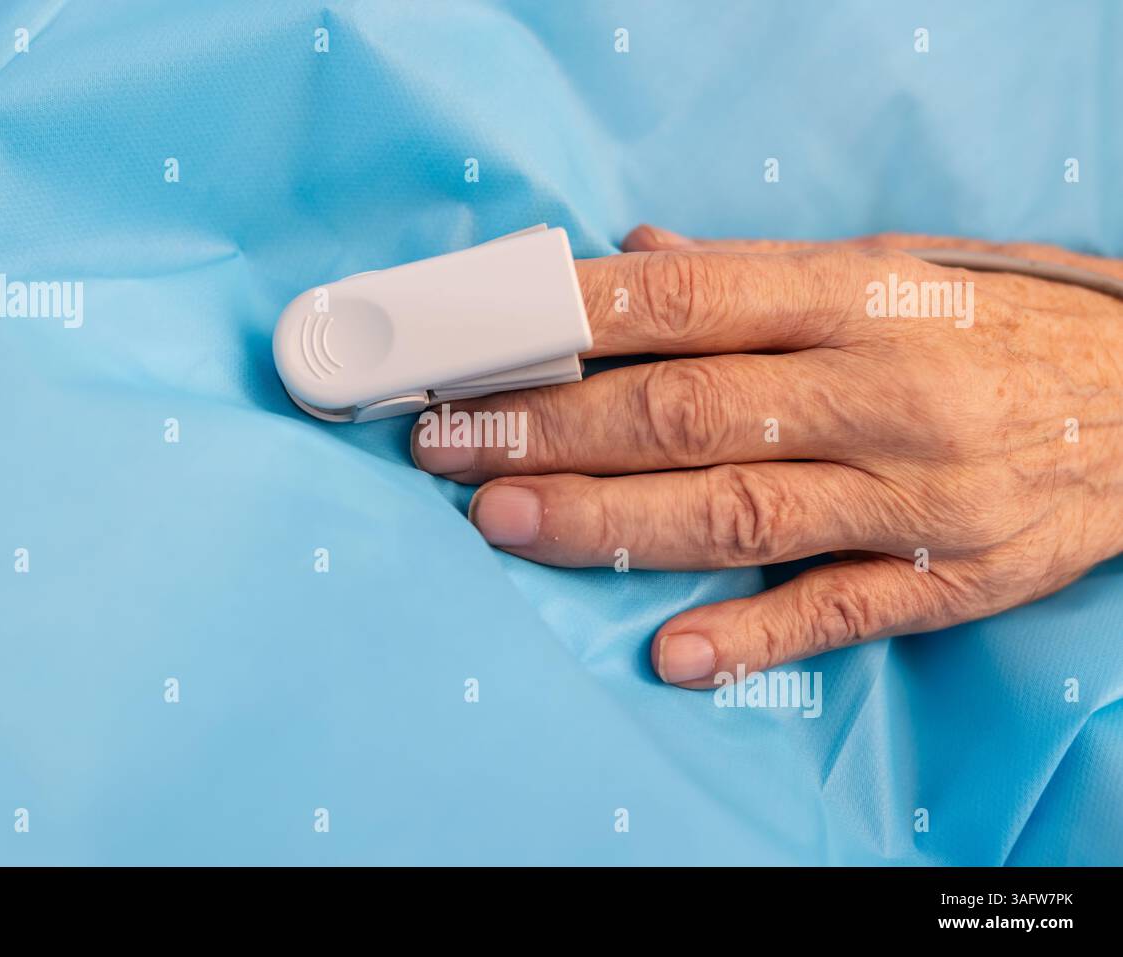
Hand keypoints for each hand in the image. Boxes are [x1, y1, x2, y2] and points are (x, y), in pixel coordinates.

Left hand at [411, 226, 1122, 687]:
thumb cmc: (996, 324)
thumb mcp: (890, 266)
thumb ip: (754, 276)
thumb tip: (633, 261)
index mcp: (857, 295)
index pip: (684, 304)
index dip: (567, 326)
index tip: (477, 344)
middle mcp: (882, 389)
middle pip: (686, 413)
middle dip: (551, 431)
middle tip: (450, 446)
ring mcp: (917, 492)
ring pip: (738, 511)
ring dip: (607, 522)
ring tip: (503, 521)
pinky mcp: (951, 576)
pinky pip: (839, 609)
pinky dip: (750, 635)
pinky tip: (669, 653)